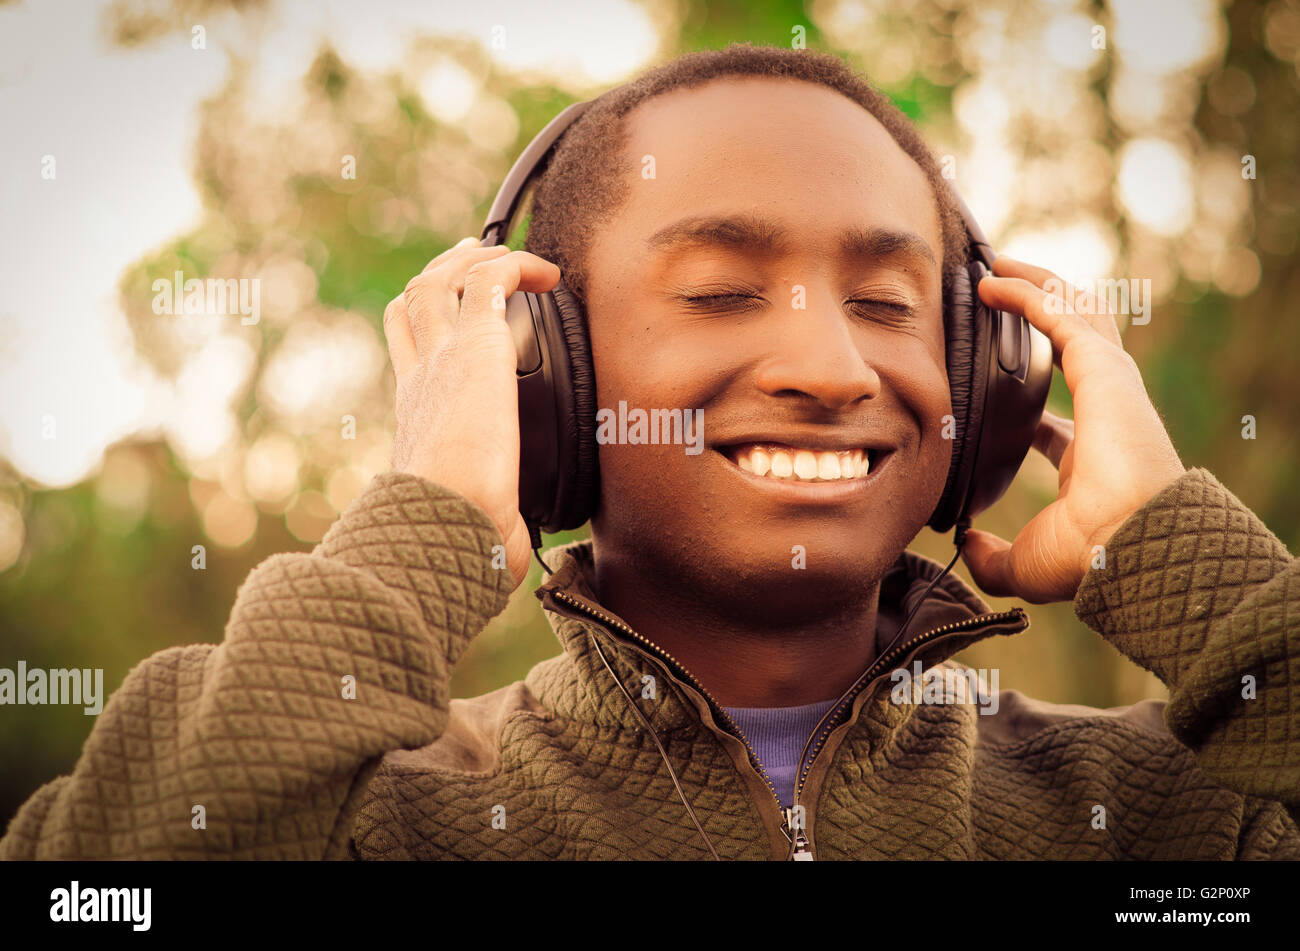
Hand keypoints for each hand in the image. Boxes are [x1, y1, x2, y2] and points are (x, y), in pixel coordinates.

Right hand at [383, 237, 561, 589]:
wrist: (448, 522)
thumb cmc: (460, 533)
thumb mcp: (474, 511)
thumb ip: (495, 517)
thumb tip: (519, 548)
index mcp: (417, 410)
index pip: (408, 344)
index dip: (425, 314)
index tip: (455, 307)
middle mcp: (422, 376)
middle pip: (417, 299)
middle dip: (445, 271)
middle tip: (476, 257)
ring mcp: (444, 355)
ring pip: (444, 278)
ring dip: (479, 259)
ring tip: (516, 258)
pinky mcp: (478, 344)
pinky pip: (491, 276)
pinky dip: (518, 263)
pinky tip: (547, 274)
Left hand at [959, 257, 1185, 602]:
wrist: (1129, 544)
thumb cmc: (1089, 559)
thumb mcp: (1024, 563)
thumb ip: (992, 555)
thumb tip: (966, 544)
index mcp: (1089, 456)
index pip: (1054, 417)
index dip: (1022, 397)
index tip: (989, 383)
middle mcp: (1103, 412)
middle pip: (1071, 345)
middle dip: (1036, 313)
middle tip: (992, 292)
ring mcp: (1108, 384)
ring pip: (1073, 314)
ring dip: (1033, 285)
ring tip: (993, 266)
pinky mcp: (1101, 366)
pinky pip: (1059, 312)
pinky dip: (1026, 292)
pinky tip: (992, 281)